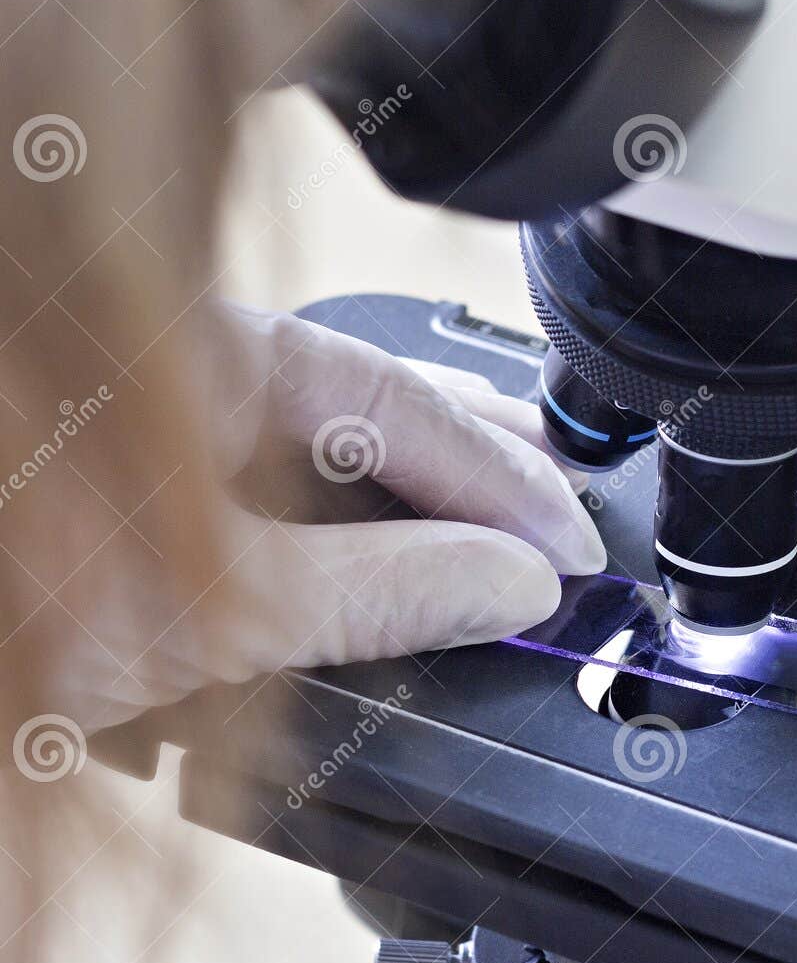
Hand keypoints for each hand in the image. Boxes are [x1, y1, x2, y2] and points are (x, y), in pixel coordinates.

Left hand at [59, 303, 605, 732]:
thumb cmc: (7, 594)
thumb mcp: (216, 605)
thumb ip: (380, 590)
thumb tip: (504, 584)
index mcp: (215, 357)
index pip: (405, 409)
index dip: (506, 482)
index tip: (573, 551)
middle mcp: (194, 381)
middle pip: (377, 416)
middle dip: (481, 475)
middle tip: (565, 528)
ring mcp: (170, 438)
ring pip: (328, 462)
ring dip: (420, 512)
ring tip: (498, 551)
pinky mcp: (150, 508)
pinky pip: (278, 509)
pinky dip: (348, 548)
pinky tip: (387, 578)